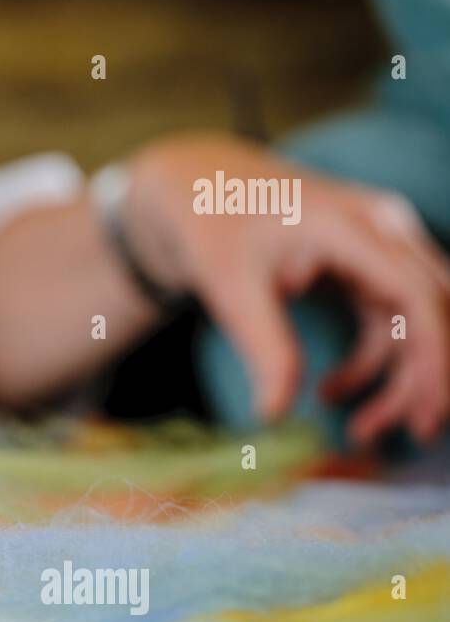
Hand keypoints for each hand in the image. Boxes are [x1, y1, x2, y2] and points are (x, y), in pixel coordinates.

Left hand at [121, 133, 449, 445]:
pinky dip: (371, 362)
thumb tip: (274, 414)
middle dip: (426, 377)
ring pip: (415, 321)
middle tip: (407, 435)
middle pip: (431, 309)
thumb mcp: (230, 287)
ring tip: (360, 434)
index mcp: (350, 226)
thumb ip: (263, 347)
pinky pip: (389, 320)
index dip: (433, 357)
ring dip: (397, 380)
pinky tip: (329, 392)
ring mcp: (378, 244)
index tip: (424, 413)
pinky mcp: (366, 264)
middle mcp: (379, 228)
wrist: (195, 186)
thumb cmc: (211, 224)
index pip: (417, 294)